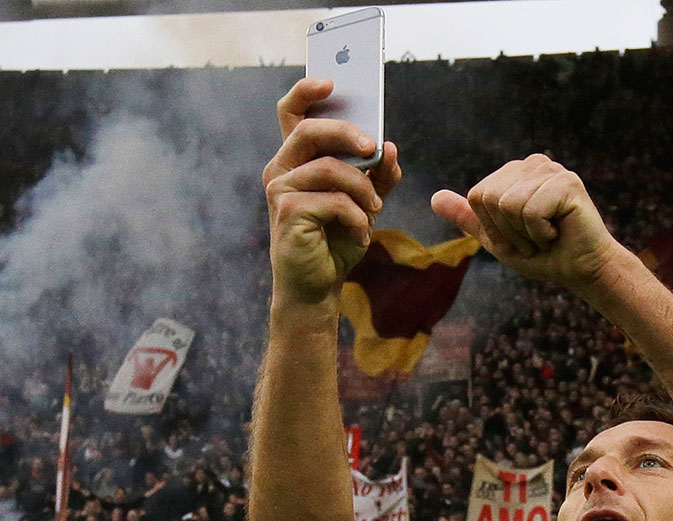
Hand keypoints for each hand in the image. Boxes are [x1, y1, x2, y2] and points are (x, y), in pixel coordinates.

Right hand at [263, 78, 399, 305]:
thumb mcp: (365, 201)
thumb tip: (391, 147)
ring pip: (329, 168)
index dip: (306, 91)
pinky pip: (333, 200)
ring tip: (374, 210)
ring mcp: (281, 190)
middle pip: (311, 131)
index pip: (291, 113)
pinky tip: (361, 232)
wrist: (318, 284)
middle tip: (374, 149)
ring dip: (362, 189)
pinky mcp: (287, 213)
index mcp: (297, 159)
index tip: (332, 83)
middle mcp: (282, 169)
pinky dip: (356, 216)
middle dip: (348, 134)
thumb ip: (378, 173)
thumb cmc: (336, 239)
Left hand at [431, 154, 617, 288]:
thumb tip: (434, 198)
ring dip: (524, 235)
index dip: (493, 228)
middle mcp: (532, 164)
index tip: (519, 236)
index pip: (477, 196)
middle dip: (507, 231)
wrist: (581, 269)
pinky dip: (540, 234)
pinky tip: (559, 231)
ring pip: (507, 204)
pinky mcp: (566, 182)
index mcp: (514, 173)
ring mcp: (550, 170)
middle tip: (533, 238)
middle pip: (488, 198)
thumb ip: (468, 217)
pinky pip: (529, 211)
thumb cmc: (542, 254)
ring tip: (547, 235)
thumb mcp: (496, 238)